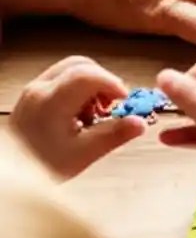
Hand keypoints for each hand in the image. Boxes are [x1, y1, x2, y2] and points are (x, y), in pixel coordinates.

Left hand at [11, 56, 145, 179]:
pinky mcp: (33, 94)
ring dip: (92, 83)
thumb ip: (114, 135)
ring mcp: (34, 89)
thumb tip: (139, 122)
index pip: (88, 76)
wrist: (13, 171)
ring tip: (96, 111)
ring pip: (71, 69)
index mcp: (51, 102)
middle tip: (113, 104)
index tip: (124, 101)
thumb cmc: (43, 165)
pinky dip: (79, 88)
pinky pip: (61, 78)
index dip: (112, 83)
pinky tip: (82, 113)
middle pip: (80, 65)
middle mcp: (40, 89)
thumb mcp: (84, 154)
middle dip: (104, 80)